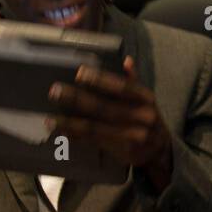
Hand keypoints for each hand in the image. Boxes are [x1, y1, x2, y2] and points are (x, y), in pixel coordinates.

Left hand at [48, 57, 172, 189]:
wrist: (161, 151)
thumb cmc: (148, 118)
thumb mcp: (146, 99)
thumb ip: (134, 81)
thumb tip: (126, 60)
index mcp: (146, 98)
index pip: (122, 87)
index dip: (101, 80)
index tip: (80, 73)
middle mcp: (141, 117)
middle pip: (105, 108)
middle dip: (78, 99)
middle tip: (55, 91)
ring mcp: (133, 136)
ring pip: (96, 128)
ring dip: (71, 123)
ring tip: (50, 118)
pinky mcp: (123, 151)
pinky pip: (95, 141)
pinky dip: (77, 136)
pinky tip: (62, 131)